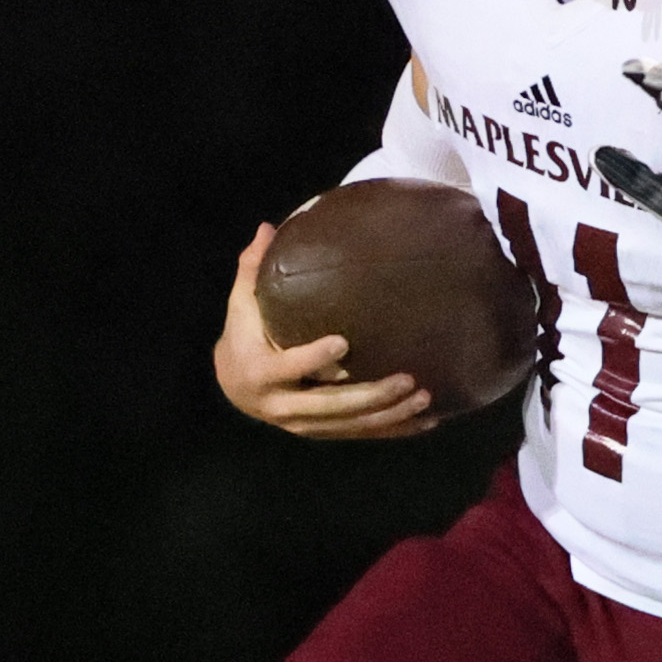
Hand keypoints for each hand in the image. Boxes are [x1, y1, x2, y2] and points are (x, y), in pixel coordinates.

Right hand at [212, 224, 435, 438]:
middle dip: (371, 394)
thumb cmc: (244, 336)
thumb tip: (267, 227)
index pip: (290, 366)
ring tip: (424, 397)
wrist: (235, 386)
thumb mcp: (241, 304)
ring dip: (390, 414)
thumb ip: (252, 269)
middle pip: (330, 405)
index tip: (343, 342)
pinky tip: (426, 422)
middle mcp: (283, 405)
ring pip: (350, 424)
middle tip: (408, 378)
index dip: (314, 358)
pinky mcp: (324, 431)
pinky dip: (394, 430)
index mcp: (262, 372)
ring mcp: (306, 424)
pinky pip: (360, 433)